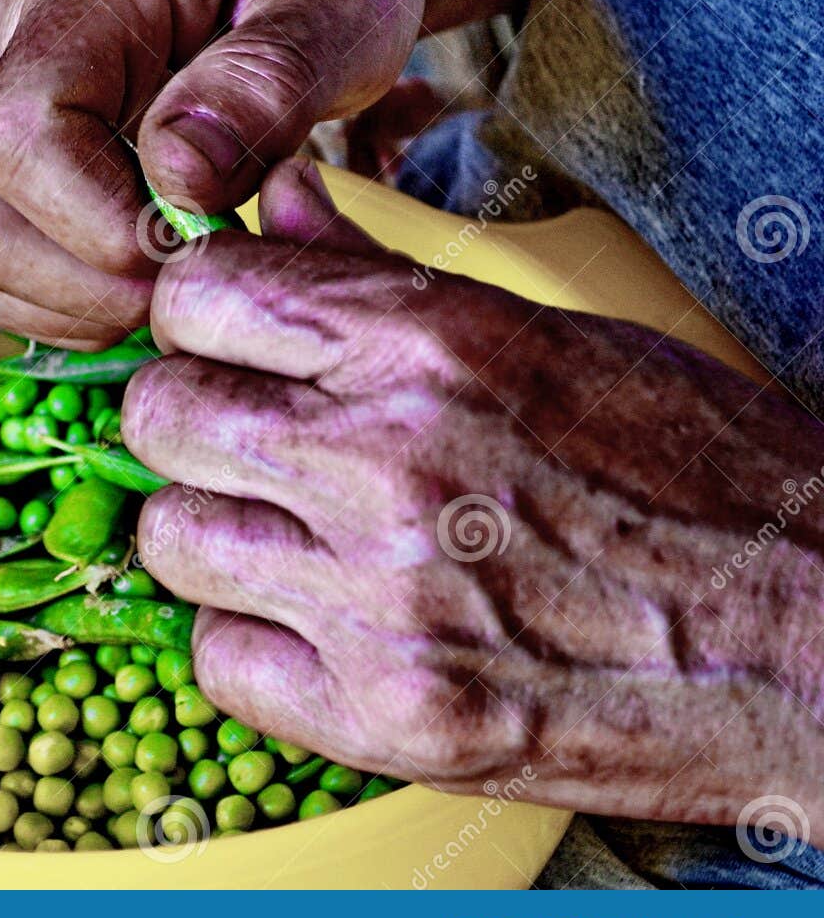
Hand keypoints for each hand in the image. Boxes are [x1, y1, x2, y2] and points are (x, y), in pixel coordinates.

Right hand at [0, 0, 589, 346]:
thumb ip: (263, 82)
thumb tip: (179, 180)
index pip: (18, 136)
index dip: (93, 227)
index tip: (185, 246)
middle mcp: (20, 43)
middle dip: (84, 287)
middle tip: (186, 283)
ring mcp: (9, 100)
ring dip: (74, 305)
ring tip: (173, 279)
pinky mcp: (21, 156)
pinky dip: (68, 302)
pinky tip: (146, 274)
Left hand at [127, 157, 823, 833]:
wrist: (817, 639)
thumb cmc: (699, 474)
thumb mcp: (548, 335)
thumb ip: (380, 274)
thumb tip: (276, 199)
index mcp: (433, 347)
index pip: (200, 294)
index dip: (197, 313)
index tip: (222, 336)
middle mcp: (387, 464)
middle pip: (159, 415)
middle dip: (188, 417)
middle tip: (244, 438)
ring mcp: (380, 600)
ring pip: (169, 540)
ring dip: (208, 531)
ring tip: (279, 536)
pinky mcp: (388, 718)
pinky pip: (216, 664)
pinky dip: (246, 641)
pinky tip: (309, 624)